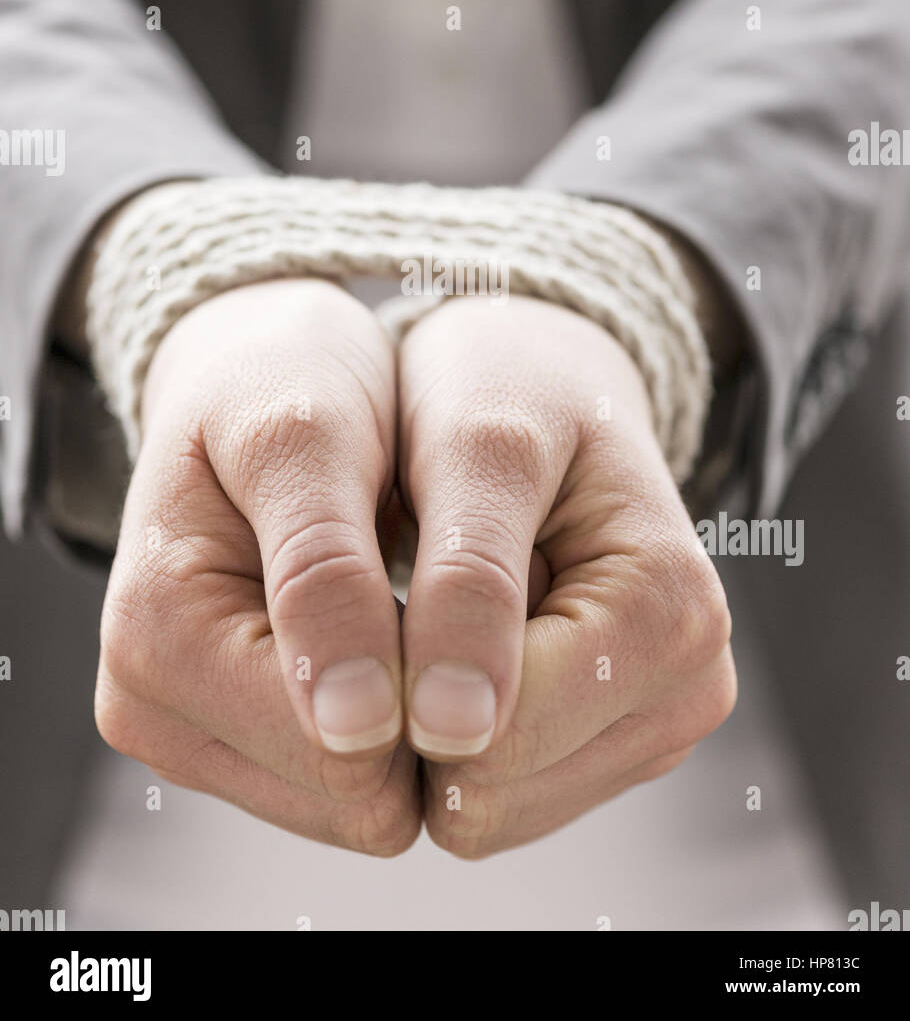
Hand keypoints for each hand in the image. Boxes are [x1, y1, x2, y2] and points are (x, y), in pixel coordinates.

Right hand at [94, 277, 419, 855]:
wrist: (250, 371)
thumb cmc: (279, 382)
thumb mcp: (309, 440)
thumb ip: (326, 575)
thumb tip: (354, 725)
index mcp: (158, 637)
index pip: (342, 752)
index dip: (435, 687)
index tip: (474, 589)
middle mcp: (151, 706)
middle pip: (350, 797)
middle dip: (422, 702)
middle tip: (438, 582)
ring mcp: (188, 731)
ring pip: (357, 803)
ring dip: (414, 711)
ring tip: (413, 597)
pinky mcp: (228, 740)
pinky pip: (349, 782)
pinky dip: (395, 712)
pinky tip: (394, 627)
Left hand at [396, 293, 735, 856]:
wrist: (545, 379)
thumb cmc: (507, 388)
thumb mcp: (475, 446)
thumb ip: (465, 580)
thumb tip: (453, 734)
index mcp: (671, 613)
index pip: (494, 738)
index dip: (398, 682)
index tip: (373, 589)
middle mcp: (689, 687)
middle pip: (493, 793)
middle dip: (418, 704)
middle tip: (406, 587)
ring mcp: (657, 724)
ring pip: (489, 809)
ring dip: (432, 715)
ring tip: (437, 605)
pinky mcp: (616, 744)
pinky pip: (497, 795)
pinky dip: (453, 724)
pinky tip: (457, 637)